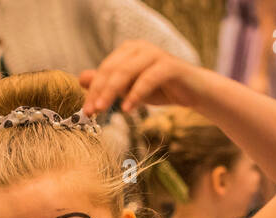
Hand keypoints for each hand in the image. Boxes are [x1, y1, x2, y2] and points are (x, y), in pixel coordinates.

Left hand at [79, 40, 204, 114]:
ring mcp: (155, 54)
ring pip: (126, 71)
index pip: (105, 69)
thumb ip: (108, 84)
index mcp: (128, 50)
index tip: (85, 110)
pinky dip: (136, 94)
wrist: (193, 92)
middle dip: (99, 91)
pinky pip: (147, 79)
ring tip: (103, 110)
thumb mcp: (130, 89)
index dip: (94, 89)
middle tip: (91, 112)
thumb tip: (82, 78)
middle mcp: (140, 47)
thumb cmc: (161, 89)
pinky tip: (127, 109)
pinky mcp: (168, 65)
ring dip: (112, 92)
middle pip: (112, 69)